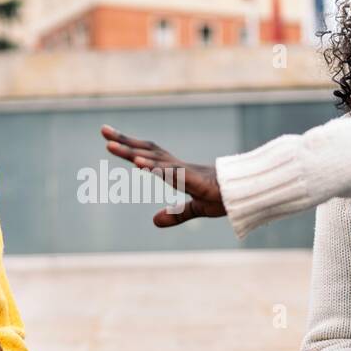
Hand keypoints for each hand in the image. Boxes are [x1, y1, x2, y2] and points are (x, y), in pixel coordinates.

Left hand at [101, 124, 226, 226]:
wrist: (247, 193)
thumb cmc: (223, 196)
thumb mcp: (196, 209)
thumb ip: (176, 215)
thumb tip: (154, 221)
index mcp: (175, 170)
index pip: (148, 154)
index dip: (129, 146)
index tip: (109, 139)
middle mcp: (176, 166)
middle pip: (146, 149)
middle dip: (124, 140)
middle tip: (102, 130)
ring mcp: (184, 171)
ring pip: (153, 159)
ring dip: (132, 152)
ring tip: (110, 146)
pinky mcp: (193, 179)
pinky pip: (170, 171)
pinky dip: (154, 167)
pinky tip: (139, 163)